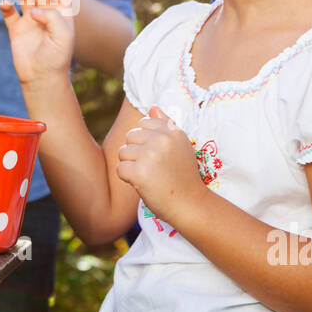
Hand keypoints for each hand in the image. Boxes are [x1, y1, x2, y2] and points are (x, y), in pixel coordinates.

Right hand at [0, 0, 74, 84]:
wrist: (42, 78)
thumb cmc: (57, 57)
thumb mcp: (63, 36)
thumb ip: (52, 17)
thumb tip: (34, 10)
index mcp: (61, 13)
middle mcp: (45, 13)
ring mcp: (30, 20)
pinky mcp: (16, 29)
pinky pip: (9, 13)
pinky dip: (5, 6)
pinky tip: (5, 3)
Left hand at [115, 105, 203, 221]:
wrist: (190, 204)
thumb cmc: (184, 177)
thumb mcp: (181, 146)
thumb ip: (167, 125)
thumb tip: (152, 108)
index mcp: (171, 131)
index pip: (143, 124)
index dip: (145, 141)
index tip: (158, 156)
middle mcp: (161, 140)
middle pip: (130, 137)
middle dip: (136, 153)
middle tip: (152, 169)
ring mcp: (150, 155)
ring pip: (122, 153)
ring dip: (131, 166)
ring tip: (148, 176)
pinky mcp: (139, 172)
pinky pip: (120, 169)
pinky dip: (127, 179)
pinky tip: (142, 184)